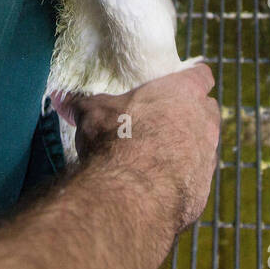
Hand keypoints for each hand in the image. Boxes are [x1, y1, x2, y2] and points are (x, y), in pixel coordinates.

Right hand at [63, 64, 219, 229]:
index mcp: (183, 92)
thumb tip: (61, 98)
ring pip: (205, 147)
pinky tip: (158, 187)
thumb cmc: (116, 139)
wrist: (131, 193)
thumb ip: (82, 103)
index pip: (201, 75)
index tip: (182, 84)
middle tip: (164, 123)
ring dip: (188, 150)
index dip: (192, 79)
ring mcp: (207, 157)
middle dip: (191, 116)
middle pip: (208, 111)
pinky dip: (182, 181)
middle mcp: (204, 122)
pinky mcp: (204, 190)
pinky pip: (196, 180)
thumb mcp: (92, 113)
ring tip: (158, 159)